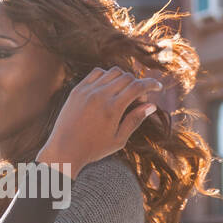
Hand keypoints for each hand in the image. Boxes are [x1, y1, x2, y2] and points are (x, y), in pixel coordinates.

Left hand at [38, 67, 161, 177]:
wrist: (64, 150)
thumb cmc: (93, 149)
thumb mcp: (119, 139)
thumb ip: (135, 120)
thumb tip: (152, 106)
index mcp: (113, 108)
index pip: (138, 87)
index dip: (151, 84)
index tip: (158, 86)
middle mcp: (100, 95)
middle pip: (127, 77)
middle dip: (138, 85)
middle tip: (138, 100)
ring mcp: (87, 90)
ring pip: (113, 72)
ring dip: (124, 78)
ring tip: (124, 94)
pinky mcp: (77, 89)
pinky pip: (97, 73)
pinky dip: (107, 76)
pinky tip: (109, 88)